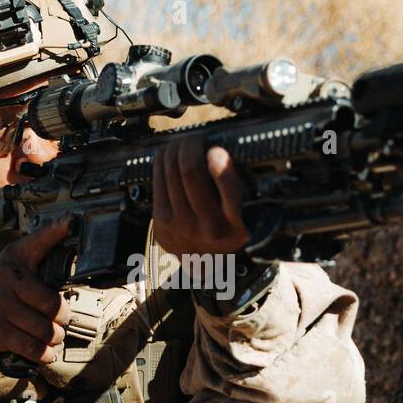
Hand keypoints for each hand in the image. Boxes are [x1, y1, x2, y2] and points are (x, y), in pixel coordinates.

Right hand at [0, 219, 72, 363]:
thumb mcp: (10, 267)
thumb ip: (38, 256)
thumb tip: (68, 235)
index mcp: (13, 260)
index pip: (38, 244)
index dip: (55, 233)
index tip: (70, 222)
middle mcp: (6, 280)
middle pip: (53, 304)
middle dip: (62, 319)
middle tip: (60, 321)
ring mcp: (0, 305)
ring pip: (45, 328)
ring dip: (55, 338)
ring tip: (53, 336)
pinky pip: (32, 347)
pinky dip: (44, 354)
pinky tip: (47, 352)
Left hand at [152, 140, 248, 255]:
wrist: (206, 264)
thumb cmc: (228, 232)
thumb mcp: (245, 216)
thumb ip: (236, 186)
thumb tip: (220, 149)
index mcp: (235, 224)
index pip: (228, 192)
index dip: (220, 166)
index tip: (217, 151)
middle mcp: (207, 226)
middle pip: (190, 170)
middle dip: (191, 145)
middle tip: (196, 139)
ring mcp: (180, 225)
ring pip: (171, 170)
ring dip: (176, 149)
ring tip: (183, 144)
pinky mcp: (161, 222)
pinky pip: (157, 180)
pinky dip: (162, 161)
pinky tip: (168, 155)